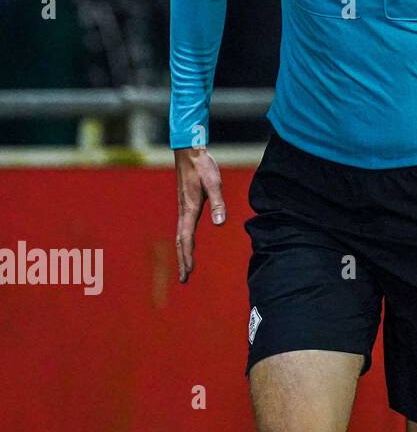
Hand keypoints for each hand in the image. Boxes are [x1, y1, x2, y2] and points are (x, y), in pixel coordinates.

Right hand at [174, 147, 226, 283]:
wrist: (189, 153)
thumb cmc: (203, 167)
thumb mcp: (214, 183)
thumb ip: (218, 203)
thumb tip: (219, 224)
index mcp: (190, 209)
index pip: (187, 239)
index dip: (188, 256)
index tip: (189, 271)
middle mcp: (184, 211)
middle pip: (181, 242)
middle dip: (183, 260)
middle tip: (184, 279)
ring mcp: (184, 208)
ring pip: (181, 236)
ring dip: (183, 252)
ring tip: (185, 267)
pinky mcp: (186, 204)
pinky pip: (183, 228)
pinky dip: (184, 241)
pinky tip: (188, 244)